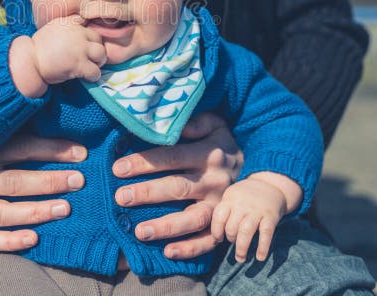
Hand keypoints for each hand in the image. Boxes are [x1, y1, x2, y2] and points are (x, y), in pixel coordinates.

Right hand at [0, 135, 86, 250]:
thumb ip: (11, 132)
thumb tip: (56, 122)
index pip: (21, 148)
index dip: (52, 150)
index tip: (81, 153)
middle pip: (15, 181)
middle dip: (49, 182)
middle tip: (78, 181)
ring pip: (4, 212)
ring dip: (36, 212)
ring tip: (64, 209)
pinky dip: (9, 241)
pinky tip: (34, 238)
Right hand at [32, 14, 106, 83]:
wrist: (30, 61)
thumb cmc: (39, 46)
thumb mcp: (54, 26)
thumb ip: (69, 23)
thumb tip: (83, 20)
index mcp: (72, 24)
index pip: (92, 28)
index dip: (91, 39)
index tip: (86, 46)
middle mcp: (78, 35)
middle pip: (99, 40)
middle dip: (96, 49)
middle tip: (90, 57)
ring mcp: (80, 50)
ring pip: (101, 55)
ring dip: (98, 62)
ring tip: (90, 66)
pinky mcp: (78, 65)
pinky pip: (95, 72)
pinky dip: (93, 76)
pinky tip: (86, 76)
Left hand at [112, 112, 242, 259]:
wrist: (258, 169)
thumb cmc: (223, 144)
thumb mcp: (215, 125)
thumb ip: (195, 123)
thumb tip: (171, 127)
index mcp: (208, 154)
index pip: (172, 157)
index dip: (144, 162)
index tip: (118, 168)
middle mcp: (214, 181)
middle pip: (178, 188)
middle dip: (147, 193)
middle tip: (120, 197)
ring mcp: (219, 205)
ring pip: (193, 218)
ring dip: (166, 227)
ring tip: (140, 232)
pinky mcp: (223, 224)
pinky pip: (208, 240)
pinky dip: (190, 249)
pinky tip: (168, 252)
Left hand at [209, 173, 295, 262]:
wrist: (270, 184)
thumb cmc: (245, 196)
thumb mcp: (231, 196)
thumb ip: (223, 211)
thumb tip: (213, 235)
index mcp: (230, 199)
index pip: (218, 217)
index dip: (216, 231)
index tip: (218, 239)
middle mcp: (242, 205)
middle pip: (231, 227)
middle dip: (230, 239)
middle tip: (233, 243)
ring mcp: (257, 211)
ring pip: (246, 232)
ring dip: (242, 248)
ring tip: (240, 258)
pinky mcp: (271, 216)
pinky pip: (266, 234)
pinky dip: (262, 247)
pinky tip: (259, 257)